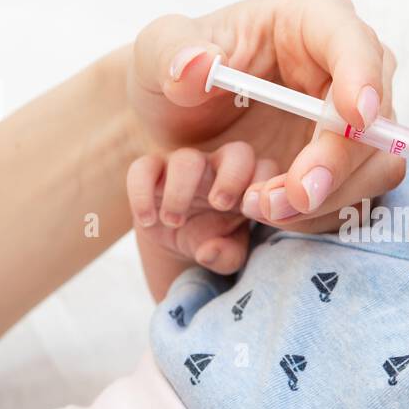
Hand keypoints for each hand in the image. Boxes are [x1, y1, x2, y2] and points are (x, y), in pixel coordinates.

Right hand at [126, 142, 275, 284]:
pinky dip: (142, 193)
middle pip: (237, 152)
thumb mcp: (226, 255)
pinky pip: (143, 168)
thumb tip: (210, 252)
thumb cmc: (212, 238)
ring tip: (174, 221)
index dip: (263, 184)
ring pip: (186, 159)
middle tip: (219, 206)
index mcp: (248, 183)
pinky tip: (149, 220)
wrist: (175, 236)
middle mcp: (220, 167)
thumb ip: (228, 255)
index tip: (249, 211)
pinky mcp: (152, 171)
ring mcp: (186, 166)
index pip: (266, 168)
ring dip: (181, 191)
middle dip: (231, 178)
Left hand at [127, 0, 405, 258]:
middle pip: (375, 115)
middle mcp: (343, 70)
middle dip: (337, 161)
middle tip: (293, 195)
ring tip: (262, 207)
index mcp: (310, 22)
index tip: (354, 117)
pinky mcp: (342, 165)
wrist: (172, 123)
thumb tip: (199, 65)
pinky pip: (354, 195)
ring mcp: (348, 122)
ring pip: (375, 164)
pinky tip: (268, 212)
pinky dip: (314, 213)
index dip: (363, 78)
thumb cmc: (173, 70)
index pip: (353, 41)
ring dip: (327, 196)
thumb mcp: (156, 50)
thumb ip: (171, 50)